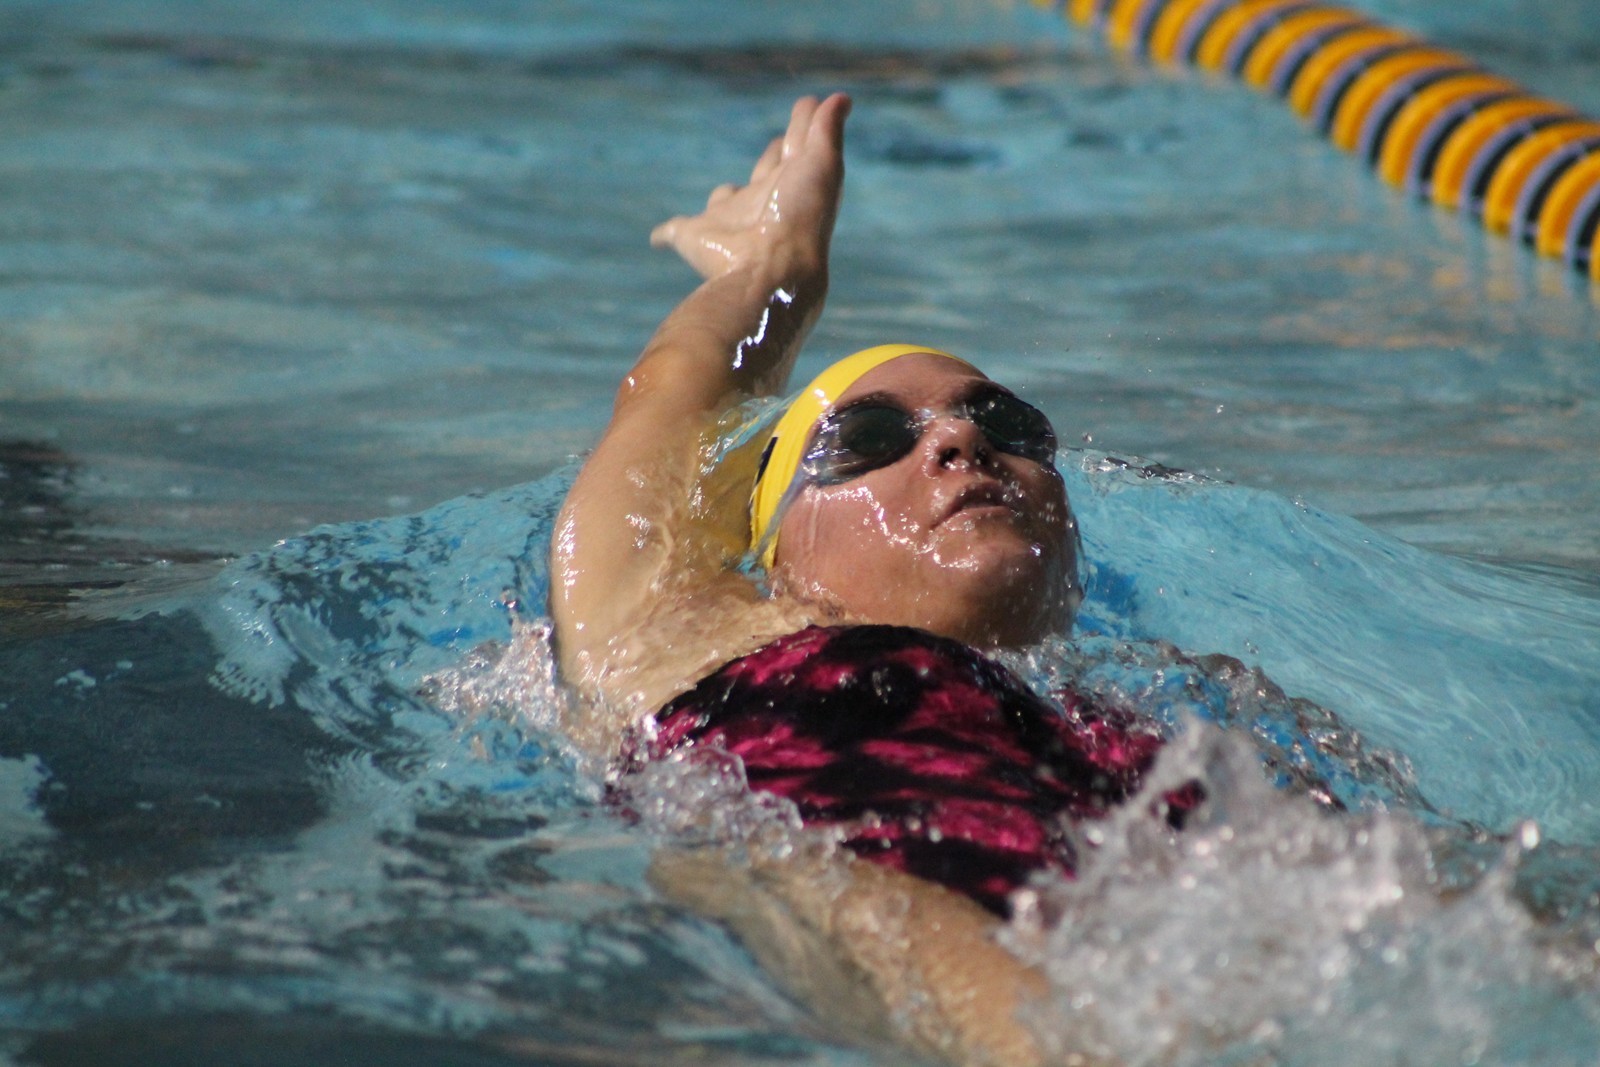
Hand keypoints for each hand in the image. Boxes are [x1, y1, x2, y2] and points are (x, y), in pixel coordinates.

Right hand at [651, 93, 850, 282]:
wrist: (770, 269)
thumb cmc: (800, 217)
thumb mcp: (821, 164)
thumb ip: (826, 131)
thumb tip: (842, 98)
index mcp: (792, 185)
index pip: (798, 149)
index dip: (803, 127)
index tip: (809, 105)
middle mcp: (761, 204)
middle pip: (765, 176)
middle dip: (771, 160)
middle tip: (778, 143)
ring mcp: (727, 223)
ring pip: (724, 204)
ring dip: (725, 198)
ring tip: (725, 194)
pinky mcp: (693, 237)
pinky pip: (673, 232)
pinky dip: (664, 235)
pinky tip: (657, 239)